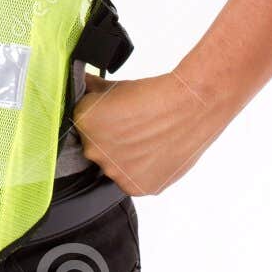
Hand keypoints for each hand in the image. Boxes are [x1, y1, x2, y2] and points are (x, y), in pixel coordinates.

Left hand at [72, 68, 231, 196]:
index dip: (100, 121)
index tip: (116, 117)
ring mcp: (115, 172)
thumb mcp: (115, 86)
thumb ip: (91, 90)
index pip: (82, 127)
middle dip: (111, 141)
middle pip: (97, 149)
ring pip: (115, 167)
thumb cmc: (154, 94)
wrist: (190, 106)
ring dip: (126, 158)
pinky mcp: (137, 187)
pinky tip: (155, 153)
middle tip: (134, 129)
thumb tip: (82, 84)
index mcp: (83, 124)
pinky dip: (143, 171)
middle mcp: (93, 151)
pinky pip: (133, 181)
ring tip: (148, 140)